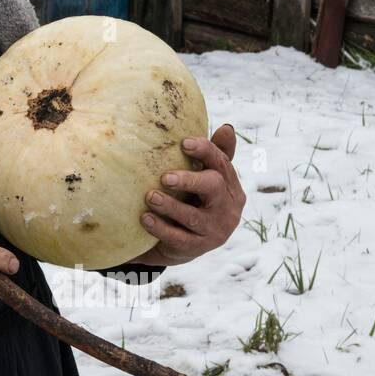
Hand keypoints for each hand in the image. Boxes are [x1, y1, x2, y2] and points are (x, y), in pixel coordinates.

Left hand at [128, 124, 244, 267]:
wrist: (185, 242)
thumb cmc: (194, 198)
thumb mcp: (204, 177)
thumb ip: (214, 154)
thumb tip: (228, 127)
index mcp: (229, 185)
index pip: (222, 163)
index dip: (205, 151)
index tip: (184, 143)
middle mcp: (227, 207)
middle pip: (213, 187)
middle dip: (189, 180)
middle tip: (165, 177)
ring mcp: (215, 230)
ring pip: (193, 217)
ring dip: (171, 206)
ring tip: (150, 197)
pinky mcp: (198, 248)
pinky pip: (179, 238)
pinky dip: (161, 228)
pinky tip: (145, 218)